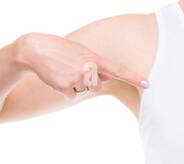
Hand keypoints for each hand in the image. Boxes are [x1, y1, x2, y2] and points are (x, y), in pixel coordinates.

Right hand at [14, 33, 147, 97]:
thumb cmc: (60, 50)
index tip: (148, 84)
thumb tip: (107, 78)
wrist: (35, 49)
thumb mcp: (81, 53)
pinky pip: (71, 95)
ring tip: (63, 71)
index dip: (134, 77)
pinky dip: (64, 89)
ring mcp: (77, 79)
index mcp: (94, 59)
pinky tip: (56, 77)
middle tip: (73, 69)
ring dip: (74, 85)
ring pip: (83, 91)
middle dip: (87, 82)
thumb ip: (95, 65)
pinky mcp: (65, 88)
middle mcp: (88, 69)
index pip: (119, 69)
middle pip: (97, 86)